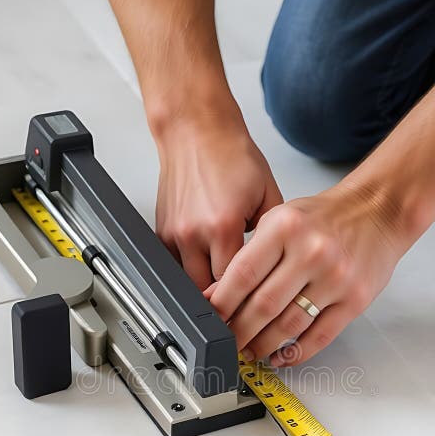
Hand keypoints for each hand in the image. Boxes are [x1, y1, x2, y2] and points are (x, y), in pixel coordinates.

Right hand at [155, 113, 282, 289]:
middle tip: (242, 304)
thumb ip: (271, 237)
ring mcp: (174, 234)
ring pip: (188, 283)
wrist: (196, 131)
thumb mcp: (268, 195)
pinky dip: (191, 272)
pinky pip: (175, 267)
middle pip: (208, 290)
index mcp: (222, 226)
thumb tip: (272, 266)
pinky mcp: (162, 232)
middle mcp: (193, 233)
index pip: (236, 283)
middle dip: (227, 300)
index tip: (256, 304)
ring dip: (206, 288)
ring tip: (225, 287)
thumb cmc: (231, 156)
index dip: (248, 297)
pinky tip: (207, 266)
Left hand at [206, 186, 407, 365]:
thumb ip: (249, 256)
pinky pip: (319, 336)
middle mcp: (311, 252)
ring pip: (289, 325)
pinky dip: (296, 353)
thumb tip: (215, 296)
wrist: (379, 211)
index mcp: (286, 228)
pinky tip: (281, 356)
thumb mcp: (279, 220)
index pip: (243, 275)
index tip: (210, 320)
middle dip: (239, 331)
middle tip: (227, 342)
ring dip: (263, 346)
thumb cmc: (326, 218)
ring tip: (250, 351)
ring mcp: (335, 278)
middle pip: (263, 305)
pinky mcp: (355, 300)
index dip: (222, 304)